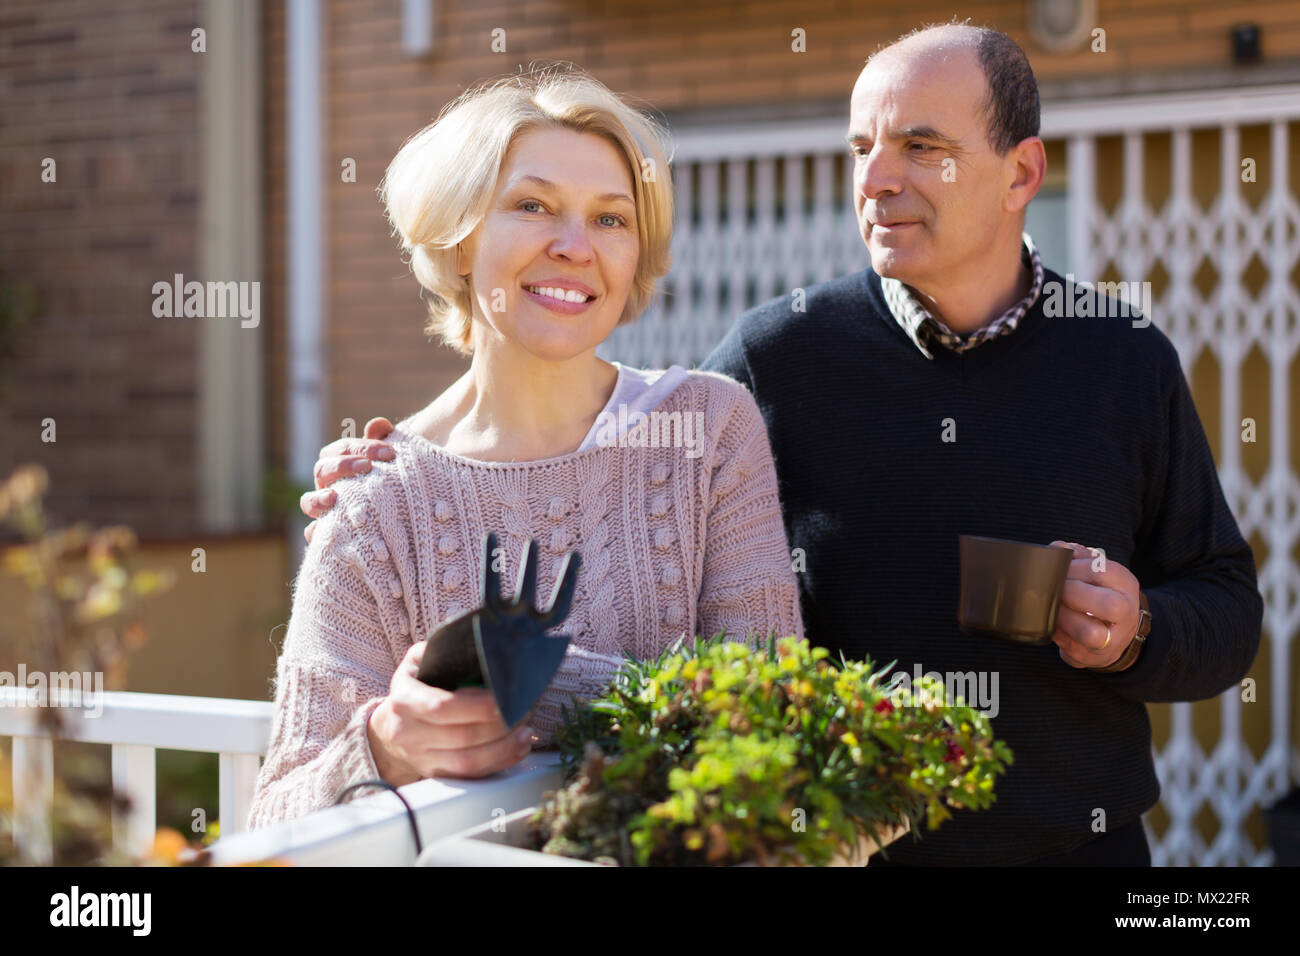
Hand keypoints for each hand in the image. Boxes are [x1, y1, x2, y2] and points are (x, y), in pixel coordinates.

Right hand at [301, 417, 396, 543]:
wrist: (403, 512)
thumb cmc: (392, 479)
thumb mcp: (391, 461)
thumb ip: (385, 440)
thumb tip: (377, 424)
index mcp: (340, 464)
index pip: (343, 449)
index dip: (364, 447)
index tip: (390, 453)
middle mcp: (329, 485)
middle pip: (322, 470)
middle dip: (343, 465)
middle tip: (368, 467)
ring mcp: (326, 508)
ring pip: (309, 502)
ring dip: (318, 499)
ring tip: (333, 497)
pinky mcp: (330, 531)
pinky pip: (314, 534)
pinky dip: (315, 532)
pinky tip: (321, 531)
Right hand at [366, 641, 537, 785]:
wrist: (391, 727)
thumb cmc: (415, 687)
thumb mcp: (419, 661)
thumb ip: (442, 650)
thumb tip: (481, 640)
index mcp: (404, 699)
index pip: (441, 707)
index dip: (477, 706)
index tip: (503, 699)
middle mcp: (408, 732)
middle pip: (462, 736)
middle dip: (500, 725)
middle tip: (524, 711)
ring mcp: (421, 757)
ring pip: (469, 762)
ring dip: (504, 748)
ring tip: (525, 731)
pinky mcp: (435, 774)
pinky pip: (471, 775)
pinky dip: (499, 763)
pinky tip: (516, 748)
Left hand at [1048, 541, 1141, 669]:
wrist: (1117, 631)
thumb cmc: (1099, 594)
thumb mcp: (1098, 572)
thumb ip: (1079, 558)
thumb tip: (1057, 549)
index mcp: (1125, 584)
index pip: (1103, 571)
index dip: (1074, 568)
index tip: (1056, 567)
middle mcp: (1126, 613)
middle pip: (1108, 605)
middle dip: (1072, 594)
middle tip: (1054, 588)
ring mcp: (1112, 640)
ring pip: (1090, 633)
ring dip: (1063, 618)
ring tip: (1050, 606)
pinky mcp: (1093, 657)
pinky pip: (1071, 649)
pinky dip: (1056, 634)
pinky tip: (1050, 622)